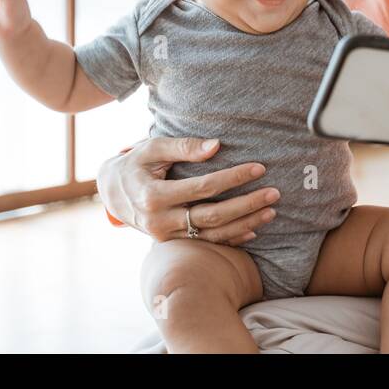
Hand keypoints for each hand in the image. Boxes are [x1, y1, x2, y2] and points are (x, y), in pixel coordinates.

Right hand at [96, 137, 280, 244]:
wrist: (114, 192)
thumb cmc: (136, 164)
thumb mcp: (153, 148)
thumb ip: (184, 147)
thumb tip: (217, 146)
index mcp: (154, 195)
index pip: (203, 187)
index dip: (233, 177)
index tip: (258, 168)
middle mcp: (160, 221)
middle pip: (212, 216)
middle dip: (246, 204)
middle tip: (274, 193)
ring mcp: (166, 236)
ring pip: (212, 234)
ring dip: (245, 224)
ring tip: (271, 211)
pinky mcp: (173, 242)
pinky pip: (206, 243)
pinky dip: (231, 239)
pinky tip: (253, 231)